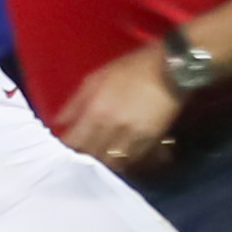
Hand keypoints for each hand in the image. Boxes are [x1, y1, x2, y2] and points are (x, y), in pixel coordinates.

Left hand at [57, 39, 184, 167]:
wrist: (172, 69)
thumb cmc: (131, 68)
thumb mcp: (96, 78)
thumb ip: (75, 102)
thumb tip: (59, 122)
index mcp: (96, 111)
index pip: (74, 142)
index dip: (66, 148)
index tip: (63, 147)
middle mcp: (112, 128)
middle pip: (91, 157)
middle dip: (84, 158)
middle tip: (80, 156)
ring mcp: (133, 137)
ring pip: (112, 163)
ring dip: (104, 163)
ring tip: (100, 158)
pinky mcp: (151, 142)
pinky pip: (133, 160)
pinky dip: (124, 161)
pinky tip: (120, 156)